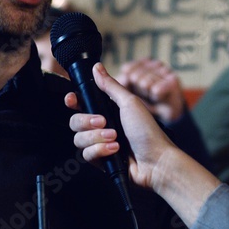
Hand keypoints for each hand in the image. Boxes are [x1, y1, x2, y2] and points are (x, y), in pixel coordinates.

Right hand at [67, 63, 177, 190]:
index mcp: (108, 110)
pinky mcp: (101, 160)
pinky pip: (87, 154)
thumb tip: (97, 67)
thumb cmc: (148, 132)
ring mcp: (100, 143)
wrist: (156, 161)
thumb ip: (110, 86)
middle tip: (103, 122)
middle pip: (75, 121)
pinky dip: (100, 151)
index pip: (81, 104)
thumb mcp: (129, 103)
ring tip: (114, 138)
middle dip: (86, 121)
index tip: (72, 100)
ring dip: (96, 137)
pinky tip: (115, 150)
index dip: (73, 101)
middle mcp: (102, 126)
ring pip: (79, 139)